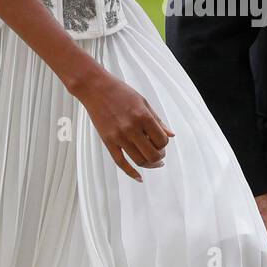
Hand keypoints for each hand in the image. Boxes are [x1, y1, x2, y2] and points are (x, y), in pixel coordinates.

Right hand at [75, 65, 173, 182]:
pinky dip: (131, 172)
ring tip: (152, 161)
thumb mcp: (143, 102)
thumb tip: (171, 135)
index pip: (162, 140)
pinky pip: (121, 162)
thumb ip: (157, 121)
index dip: (165, 144)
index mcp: (143, 117)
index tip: (162, 142)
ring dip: (149, 165)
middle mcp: (132, 128)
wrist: (95, 88)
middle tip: (159, 154)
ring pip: (139, 160)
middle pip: (152, 154)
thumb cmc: (120, 92)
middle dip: (159, 157)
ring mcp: (119, 136)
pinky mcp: (108, 141)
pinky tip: (139, 178)